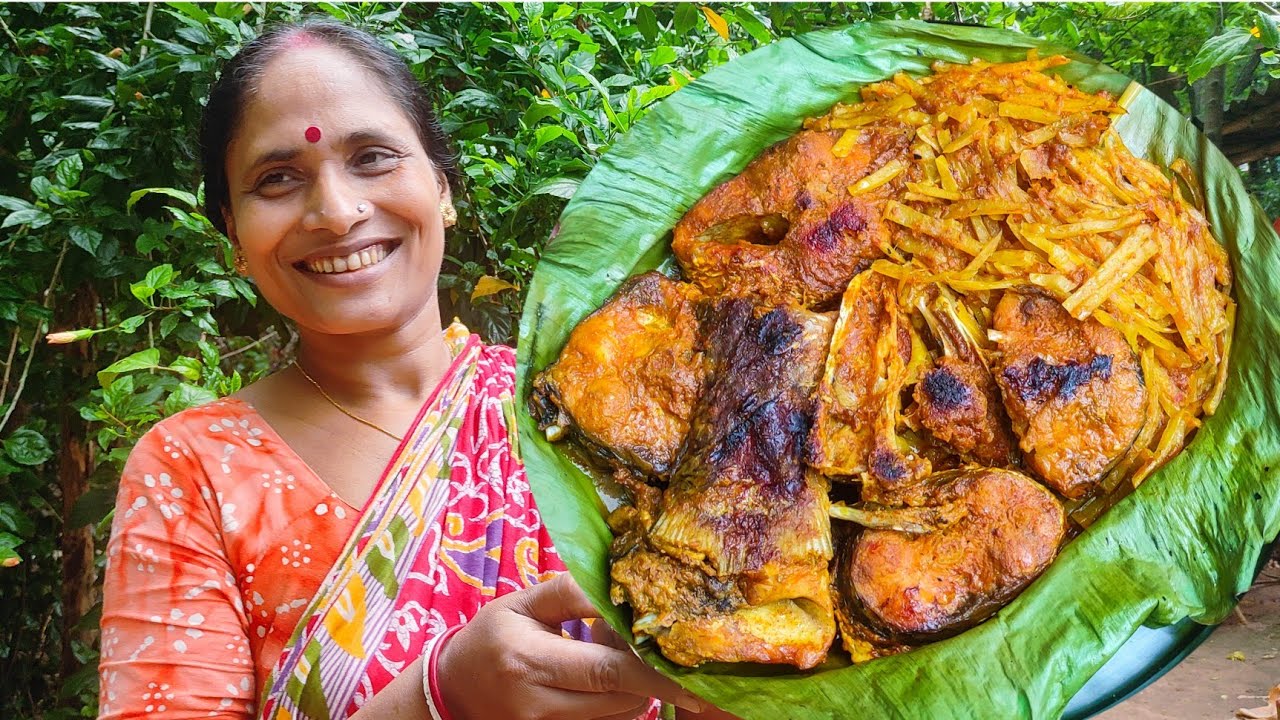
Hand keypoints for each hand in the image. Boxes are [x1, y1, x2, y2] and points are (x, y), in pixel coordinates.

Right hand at [436, 573, 705, 719]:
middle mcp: (538, 703)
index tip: (687, 673)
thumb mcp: (524, 602)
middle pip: (620, 698)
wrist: (452, 689)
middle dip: (644, 672)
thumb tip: (620, 586)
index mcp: (530, 660)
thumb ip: (572, 592)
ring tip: (606, 656)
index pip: (606, 672)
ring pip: (617, 715)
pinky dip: (615, 702)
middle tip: (633, 641)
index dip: (651, 672)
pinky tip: (598, 679)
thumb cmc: (491, 637)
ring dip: (630, 687)